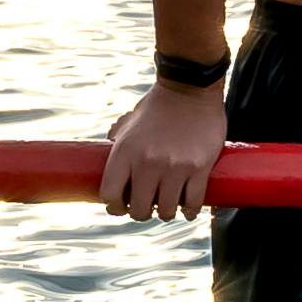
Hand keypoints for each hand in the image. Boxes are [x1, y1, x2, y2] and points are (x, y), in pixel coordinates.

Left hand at [104, 77, 225, 221]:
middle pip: (139, 210)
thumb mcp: (129, 123)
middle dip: (141, 212)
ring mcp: (174, 166)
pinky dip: (189, 211)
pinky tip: (187, 209)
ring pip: (166, 211)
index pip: (110, 195)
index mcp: (125, 151)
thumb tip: (103, 163)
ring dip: (165, 213)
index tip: (121, 206)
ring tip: (168, 206)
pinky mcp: (198, 167)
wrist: (189, 88)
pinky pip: (192, 203)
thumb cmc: (157, 107)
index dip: (114, 207)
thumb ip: (116, 143)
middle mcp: (147, 162)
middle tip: (147, 206)